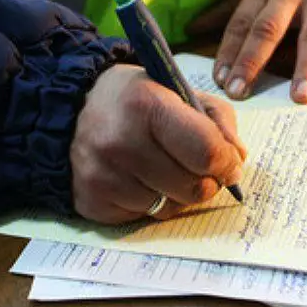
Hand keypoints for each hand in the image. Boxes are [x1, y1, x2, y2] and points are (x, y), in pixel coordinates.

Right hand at [70, 64, 246, 223]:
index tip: (228, 163)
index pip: (207, 152)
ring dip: (178, 194)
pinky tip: (140, 180)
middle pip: (194, 188)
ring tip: (165, 170)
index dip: (227, 162)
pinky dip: (151, 203)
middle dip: (206, 181)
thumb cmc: (132, 100)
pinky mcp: (92, 201)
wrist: (69, 112)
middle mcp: (121, 143)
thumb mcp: (176, 89)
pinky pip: (143, 217)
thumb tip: (237, 160)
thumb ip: (217, 119)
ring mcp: (104, 176)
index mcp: (147, 105)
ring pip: (171, 208)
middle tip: (200, 169)